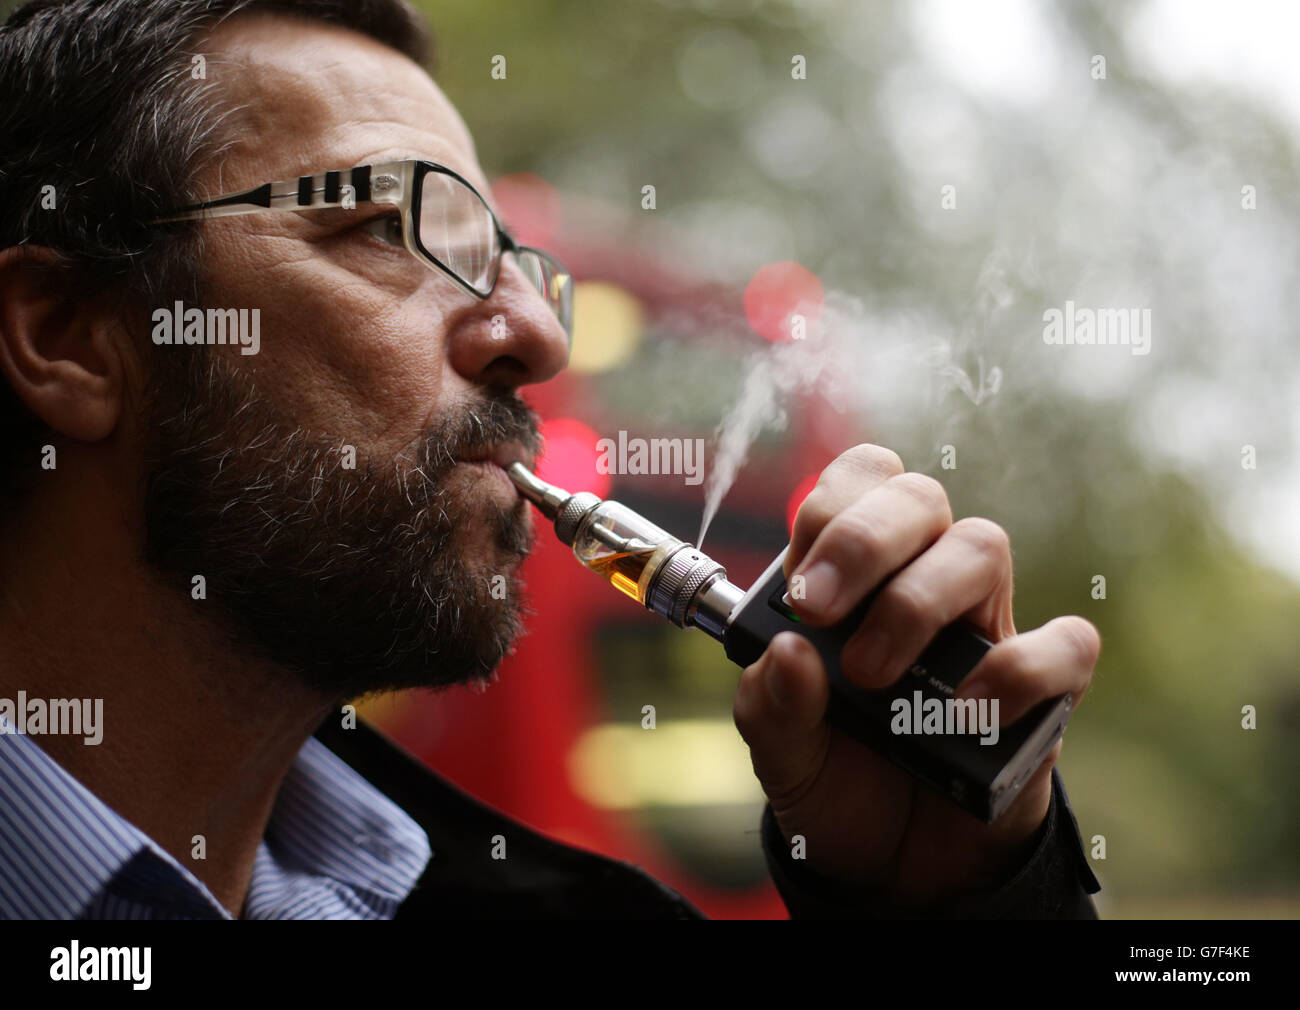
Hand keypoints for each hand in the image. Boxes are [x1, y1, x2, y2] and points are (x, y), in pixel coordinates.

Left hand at [732, 444, 1098, 906]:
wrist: (891, 868)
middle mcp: (923, 584)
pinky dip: (1017, 669)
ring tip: (872, 677)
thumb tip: (790, 652)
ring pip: (982, 547)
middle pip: (919, 496)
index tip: (799, 588)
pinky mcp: (1042, 689)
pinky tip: (964, 712)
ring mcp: (985, 629)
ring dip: (917, 602)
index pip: (861, 481)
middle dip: (863, 540)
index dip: (831, 507)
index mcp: (855, 578)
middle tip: (819, 611)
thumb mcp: (781, 751)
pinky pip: (1066, 643)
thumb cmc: (837, 783)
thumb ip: (772, 705)